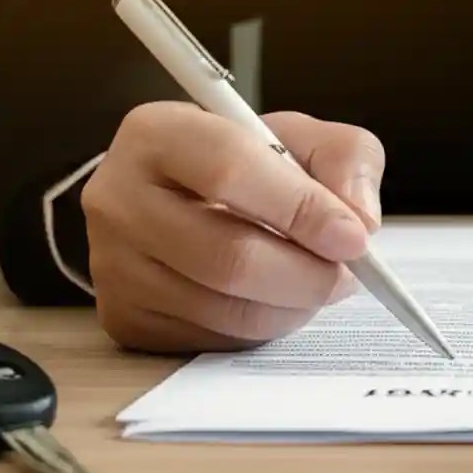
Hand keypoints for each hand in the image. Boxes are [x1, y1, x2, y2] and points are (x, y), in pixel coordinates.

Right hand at [82, 102, 384, 352]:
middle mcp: (118, 198)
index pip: (230, 171)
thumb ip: (345, 159)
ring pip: (224, 308)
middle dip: (308, 274)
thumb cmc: (245, 163)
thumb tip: (360, 220)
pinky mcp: (124, 318)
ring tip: (318, 282)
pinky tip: (276, 298)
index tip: (354, 237)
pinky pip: (211, 338)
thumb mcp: (301, 137)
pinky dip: (263, 326)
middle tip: (348, 274)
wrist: (178, 199)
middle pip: (228, 257)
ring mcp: (113, 265)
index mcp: (157, 134)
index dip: (303, 210)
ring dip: (293, 306)